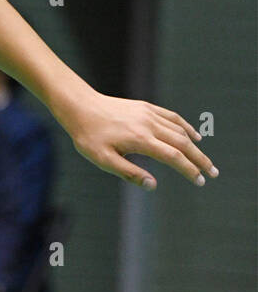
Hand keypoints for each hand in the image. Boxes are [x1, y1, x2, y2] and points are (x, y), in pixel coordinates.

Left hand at [61, 90, 214, 189]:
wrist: (79, 106)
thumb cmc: (88, 135)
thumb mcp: (103, 159)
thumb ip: (129, 173)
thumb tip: (153, 185)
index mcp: (140, 139)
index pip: (174, 157)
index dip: (189, 170)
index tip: (200, 181)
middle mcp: (149, 124)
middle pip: (183, 143)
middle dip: (200, 159)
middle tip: (213, 173)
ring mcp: (148, 114)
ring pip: (179, 130)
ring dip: (195, 146)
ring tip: (205, 160)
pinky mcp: (145, 107)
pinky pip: (171, 117)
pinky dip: (185, 127)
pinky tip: (193, 136)